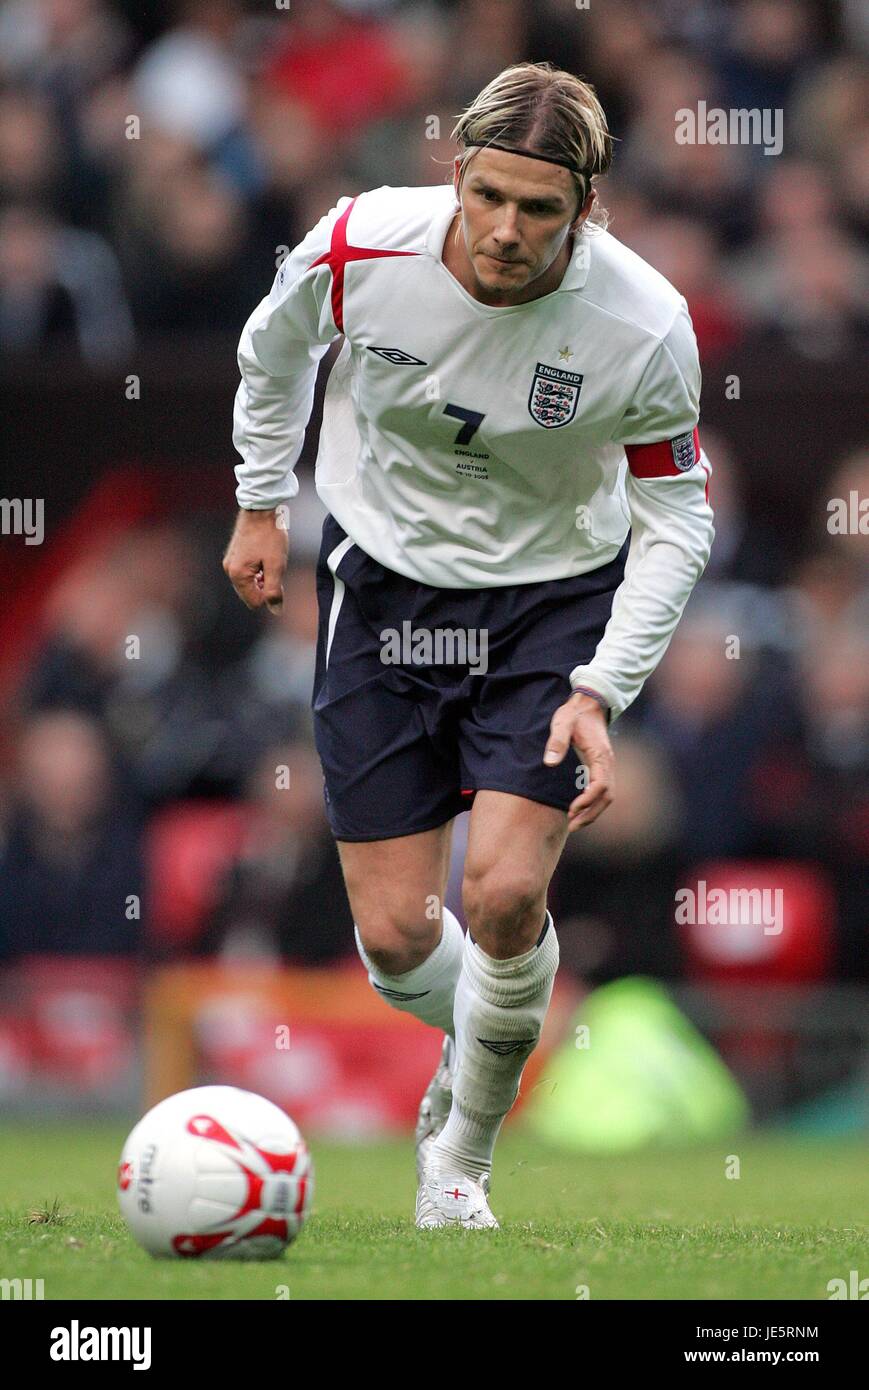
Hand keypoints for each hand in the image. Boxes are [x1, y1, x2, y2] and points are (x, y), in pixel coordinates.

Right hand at [222, 507, 288, 612]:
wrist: (261, 509)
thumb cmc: (270, 535)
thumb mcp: (276, 565)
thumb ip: (274, 591)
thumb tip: (275, 611)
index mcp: (237, 575)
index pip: (255, 602)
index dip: (270, 595)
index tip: (278, 577)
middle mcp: (229, 570)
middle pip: (250, 594)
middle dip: (265, 587)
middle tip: (274, 567)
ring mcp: (230, 562)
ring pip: (249, 584)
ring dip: (262, 579)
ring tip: (270, 560)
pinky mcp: (234, 556)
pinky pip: (246, 573)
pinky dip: (258, 571)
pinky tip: (265, 557)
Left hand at [543, 691, 613, 830]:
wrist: (588, 704)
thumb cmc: (574, 714)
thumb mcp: (562, 722)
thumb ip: (557, 741)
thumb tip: (550, 763)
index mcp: (600, 755)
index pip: (601, 785)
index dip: (587, 800)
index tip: (572, 810)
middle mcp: (608, 762)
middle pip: (607, 796)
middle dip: (591, 813)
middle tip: (571, 825)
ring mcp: (607, 765)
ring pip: (607, 795)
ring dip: (593, 811)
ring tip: (574, 823)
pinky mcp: (602, 767)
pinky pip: (603, 790)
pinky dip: (593, 803)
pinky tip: (579, 810)